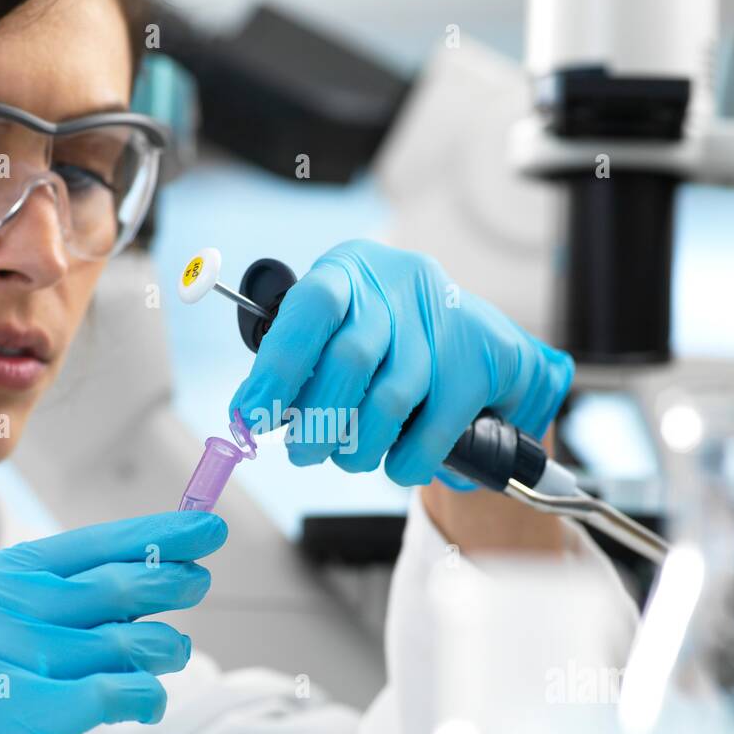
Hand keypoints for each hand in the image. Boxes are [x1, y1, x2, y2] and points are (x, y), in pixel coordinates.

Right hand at [0, 511, 225, 733]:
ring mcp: (5, 658)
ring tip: (171, 654)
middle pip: (114, 585)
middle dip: (171, 580)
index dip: (153, 535)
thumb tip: (142, 582)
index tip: (202, 528)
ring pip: (126, 640)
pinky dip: (146, 697)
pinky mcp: (19, 715)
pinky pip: (116, 692)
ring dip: (165, 647)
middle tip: (200, 580)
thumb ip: (46, 605)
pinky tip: (148, 705)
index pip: (88, 544)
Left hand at [228, 239, 572, 486]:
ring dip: (358, 447)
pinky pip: (431, 432)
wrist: (483, 347)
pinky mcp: (478, 364)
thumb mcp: (341, 327)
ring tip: (347, 459)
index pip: (312, 308)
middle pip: (350, 359)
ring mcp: (445, 322)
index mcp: (351, 268)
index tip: (249, 416)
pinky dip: (405, 461)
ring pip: (390, 400)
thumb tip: (251, 412)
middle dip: (316, 421)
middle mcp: (400, 284)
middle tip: (300, 454)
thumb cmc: (388, 342)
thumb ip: (301, 361)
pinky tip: (395, 465)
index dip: (278, 367)